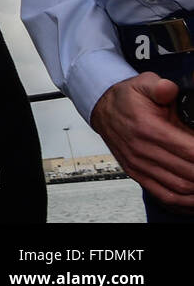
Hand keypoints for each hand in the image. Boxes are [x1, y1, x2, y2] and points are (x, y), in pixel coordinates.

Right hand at [91, 72, 193, 207]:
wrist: (102, 109)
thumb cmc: (126, 98)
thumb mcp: (143, 83)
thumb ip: (159, 86)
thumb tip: (169, 89)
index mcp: (147, 128)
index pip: (189, 150)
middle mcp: (142, 150)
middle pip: (188, 172)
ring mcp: (139, 165)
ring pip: (179, 188)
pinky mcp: (138, 174)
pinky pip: (165, 196)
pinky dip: (184, 202)